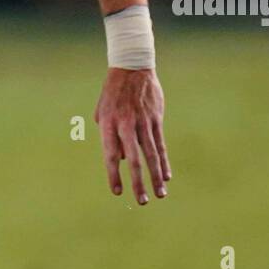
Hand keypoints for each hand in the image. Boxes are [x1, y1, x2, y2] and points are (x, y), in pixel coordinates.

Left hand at [94, 68, 170, 203]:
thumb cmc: (112, 93)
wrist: (131, 67)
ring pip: (151, 155)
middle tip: (141, 201)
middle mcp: (126, 125)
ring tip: (159, 194)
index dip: (113, 175)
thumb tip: (119, 160)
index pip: (109, 156)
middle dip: (137, 182)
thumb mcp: (102, 112)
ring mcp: (143, 122)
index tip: (117, 192)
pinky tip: (166, 176)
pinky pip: (161, 144)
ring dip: (155, 177)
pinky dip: (164, 162)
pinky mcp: (156, 119)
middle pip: (133, 159)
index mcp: (108, 125)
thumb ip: (109, 137)